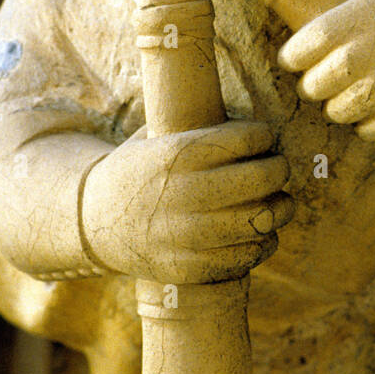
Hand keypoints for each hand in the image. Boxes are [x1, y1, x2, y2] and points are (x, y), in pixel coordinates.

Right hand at [81, 119, 292, 283]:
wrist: (93, 219)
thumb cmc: (140, 170)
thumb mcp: (157, 136)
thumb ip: (197, 125)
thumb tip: (244, 106)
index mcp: (178, 153)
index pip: (248, 138)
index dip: (264, 135)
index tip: (264, 137)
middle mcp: (185, 192)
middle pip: (263, 178)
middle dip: (279, 169)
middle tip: (277, 168)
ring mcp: (186, 234)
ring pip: (262, 220)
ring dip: (281, 209)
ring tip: (279, 203)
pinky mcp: (189, 267)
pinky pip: (246, 256)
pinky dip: (264, 243)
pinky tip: (263, 233)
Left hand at [278, 0, 374, 142]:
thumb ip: (329, 14)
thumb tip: (295, 26)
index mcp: (344, 25)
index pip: (293, 55)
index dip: (295, 58)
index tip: (303, 57)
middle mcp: (357, 59)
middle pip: (309, 88)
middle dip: (316, 82)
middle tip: (331, 74)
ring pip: (334, 113)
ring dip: (341, 103)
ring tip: (358, 87)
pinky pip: (365, 130)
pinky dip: (370, 119)